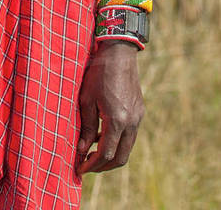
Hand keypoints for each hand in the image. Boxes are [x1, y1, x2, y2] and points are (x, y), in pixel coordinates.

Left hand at [75, 42, 143, 175]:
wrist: (119, 52)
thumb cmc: (98, 73)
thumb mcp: (86, 99)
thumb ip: (86, 127)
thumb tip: (82, 150)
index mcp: (117, 120)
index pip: (106, 154)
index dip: (92, 165)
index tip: (80, 169)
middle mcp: (132, 122)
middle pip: (121, 158)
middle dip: (103, 166)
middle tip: (87, 166)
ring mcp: (138, 118)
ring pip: (127, 149)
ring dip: (111, 155)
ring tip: (92, 152)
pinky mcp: (140, 112)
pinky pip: (130, 136)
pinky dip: (118, 142)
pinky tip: (103, 136)